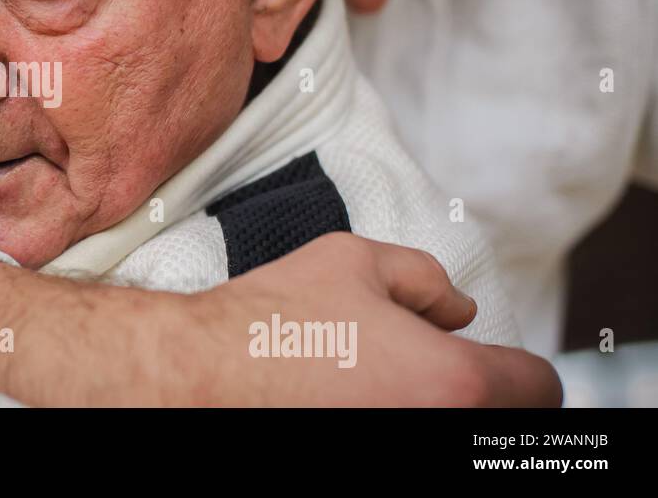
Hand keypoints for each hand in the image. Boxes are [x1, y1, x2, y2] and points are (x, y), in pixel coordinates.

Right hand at [0, 232, 561, 405]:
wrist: (197, 376)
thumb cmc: (269, 319)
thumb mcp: (351, 260)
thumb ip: (423, 277)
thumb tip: (456, 309)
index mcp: (453, 380)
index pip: (536, 388)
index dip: (512, 365)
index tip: (486, 361)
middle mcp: (433, 431)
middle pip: (496, 423)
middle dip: (469, 391)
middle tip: (423, 371)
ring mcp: (396, 455)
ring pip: (442, 431)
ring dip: (422, 405)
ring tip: (368, 384)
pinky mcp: (366, 472)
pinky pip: (397, 438)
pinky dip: (383, 417)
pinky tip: (342, 402)